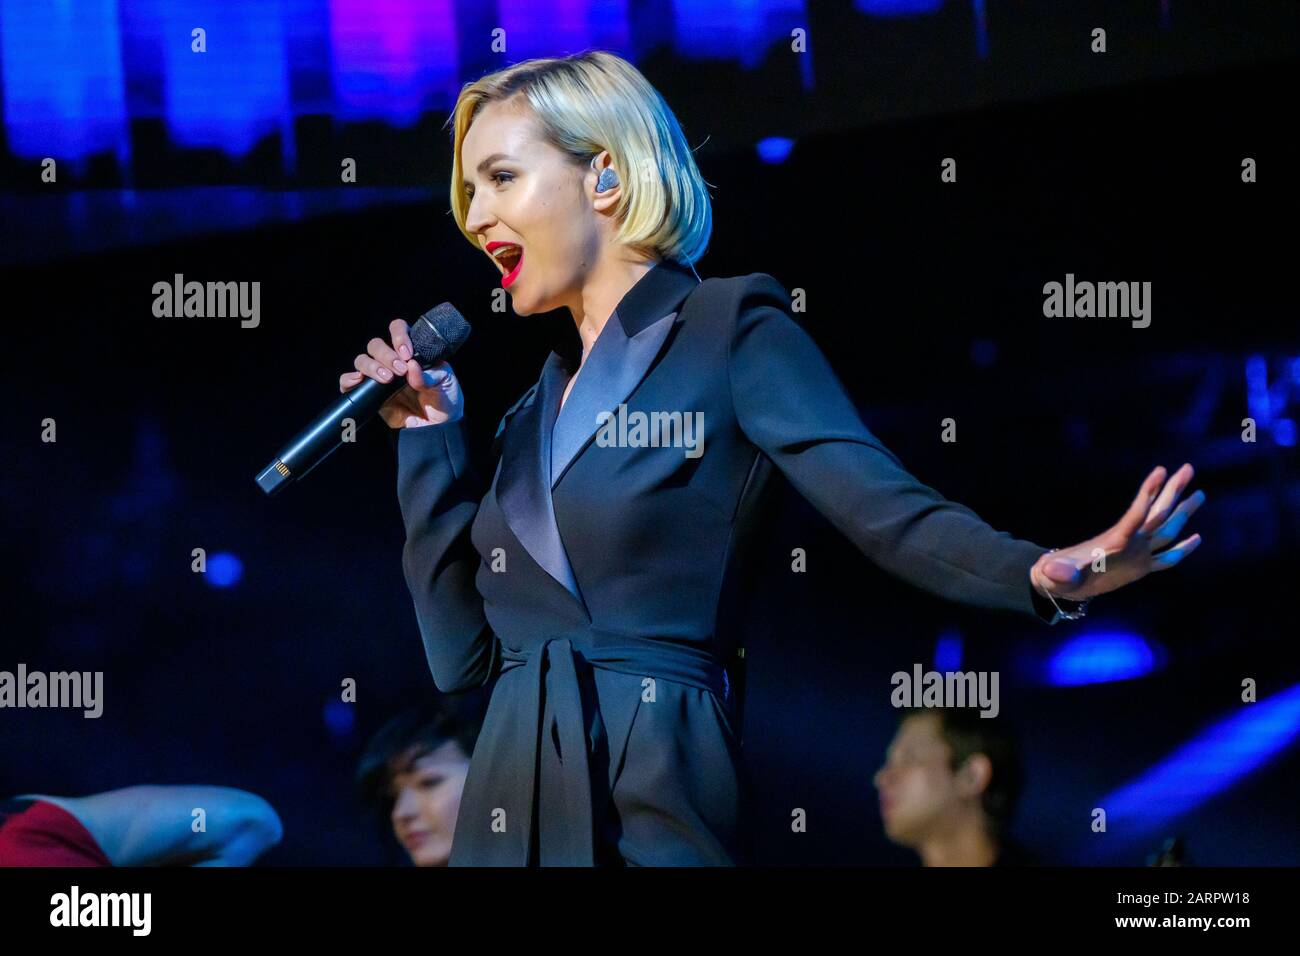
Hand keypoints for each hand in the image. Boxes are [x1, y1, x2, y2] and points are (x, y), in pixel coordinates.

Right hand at [339, 318, 463, 428]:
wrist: (438, 429)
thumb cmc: (445, 401)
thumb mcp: (446, 383)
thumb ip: (430, 374)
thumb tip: (411, 365)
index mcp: (412, 352)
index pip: (398, 330)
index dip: (399, 335)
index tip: (407, 353)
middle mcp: (393, 361)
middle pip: (376, 345)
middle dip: (386, 355)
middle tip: (400, 371)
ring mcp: (380, 378)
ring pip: (362, 360)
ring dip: (372, 366)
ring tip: (388, 379)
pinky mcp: (370, 395)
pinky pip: (349, 382)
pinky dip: (349, 379)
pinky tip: (359, 380)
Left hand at [1030, 464, 1204, 601]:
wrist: (1059, 580)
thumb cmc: (1056, 575)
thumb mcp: (1056, 574)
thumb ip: (1059, 573)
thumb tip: (1051, 571)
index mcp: (1114, 540)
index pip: (1136, 513)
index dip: (1148, 492)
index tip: (1160, 470)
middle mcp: (1130, 542)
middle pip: (1158, 513)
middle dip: (1172, 491)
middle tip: (1188, 468)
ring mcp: (1137, 553)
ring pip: (1167, 530)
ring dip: (1182, 512)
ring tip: (1199, 493)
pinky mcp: (1140, 568)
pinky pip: (1167, 558)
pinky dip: (1182, 550)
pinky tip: (1197, 538)